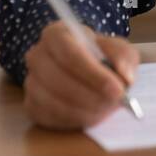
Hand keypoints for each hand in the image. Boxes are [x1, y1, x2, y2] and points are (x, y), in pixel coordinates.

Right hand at [22, 20, 139, 129]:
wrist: (85, 68)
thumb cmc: (101, 55)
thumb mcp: (118, 48)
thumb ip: (124, 57)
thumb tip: (124, 76)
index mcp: (55, 34)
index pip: (69, 54)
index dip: (93, 74)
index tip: (117, 89)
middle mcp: (37, 56)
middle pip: (58, 79)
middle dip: (90, 96)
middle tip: (115, 103)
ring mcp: (31, 82)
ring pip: (52, 101)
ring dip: (84, 110)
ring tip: (106, 109)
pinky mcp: (31, 105)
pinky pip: (50, 117)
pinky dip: (73, 120)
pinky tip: (91, 115)